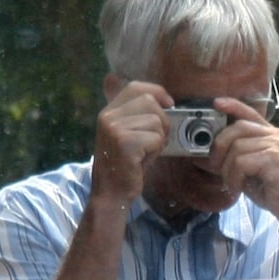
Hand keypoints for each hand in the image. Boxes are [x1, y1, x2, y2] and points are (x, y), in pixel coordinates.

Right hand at [91, 80, 172, 207]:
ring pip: (156, 121)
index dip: (157, 92)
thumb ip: (140, 118)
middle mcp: (108, 116)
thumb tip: (166, 103)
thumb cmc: (126, 166)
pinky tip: (144, 159)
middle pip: (150, 102)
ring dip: (159, 139)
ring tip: (146, 152)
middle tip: (156, 140)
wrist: (112, 192)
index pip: (135, 87)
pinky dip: (156, 150)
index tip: (169, 104)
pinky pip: (155, 138)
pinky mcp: (124, 142)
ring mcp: (114, 127)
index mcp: (109, 112)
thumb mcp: (129, 136)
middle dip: (162, 121)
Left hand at [210, 97, 278, 224]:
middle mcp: (276, 136)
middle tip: (215, 167)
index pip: (250, 113)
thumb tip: (210, 152)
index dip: (232, 106)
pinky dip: (234, 178)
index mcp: (272, 135)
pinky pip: (241, 162)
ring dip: (227, 169)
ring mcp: (276, 146)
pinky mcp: (274, 159)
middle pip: (237, 128)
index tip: (216, 103)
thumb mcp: (252, 169)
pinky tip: (238, 187)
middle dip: (219, 147)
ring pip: (236, 148)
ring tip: (232, 183)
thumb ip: (237, 155)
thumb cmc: (273, 191)